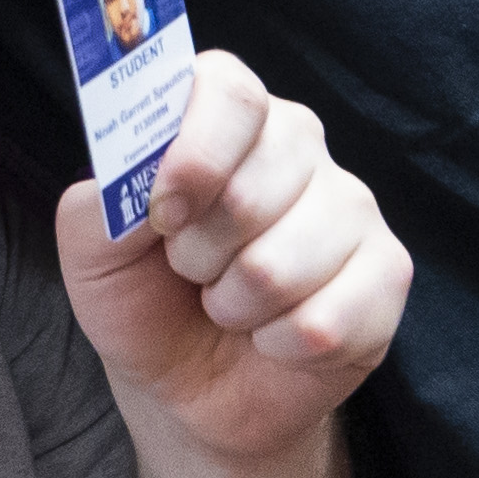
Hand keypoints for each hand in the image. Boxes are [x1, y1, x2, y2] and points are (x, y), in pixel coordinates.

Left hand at [55, 50, 407, 467]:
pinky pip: (327, 321)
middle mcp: (296, 142)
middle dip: (199, 255)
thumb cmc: (144, 299)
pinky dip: (278, 345)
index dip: (193, 158)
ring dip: (236, 306)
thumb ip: (97, 203)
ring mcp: (351, 204)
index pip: (230, 92)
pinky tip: (273, 336)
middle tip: (191, 270)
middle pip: (253, 189)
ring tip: (228, 303)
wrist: (190, 385)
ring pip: (284, 264)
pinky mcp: (387, 270)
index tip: (164, 216)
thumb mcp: (91, 251)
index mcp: (224, 115)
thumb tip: (136, 182)